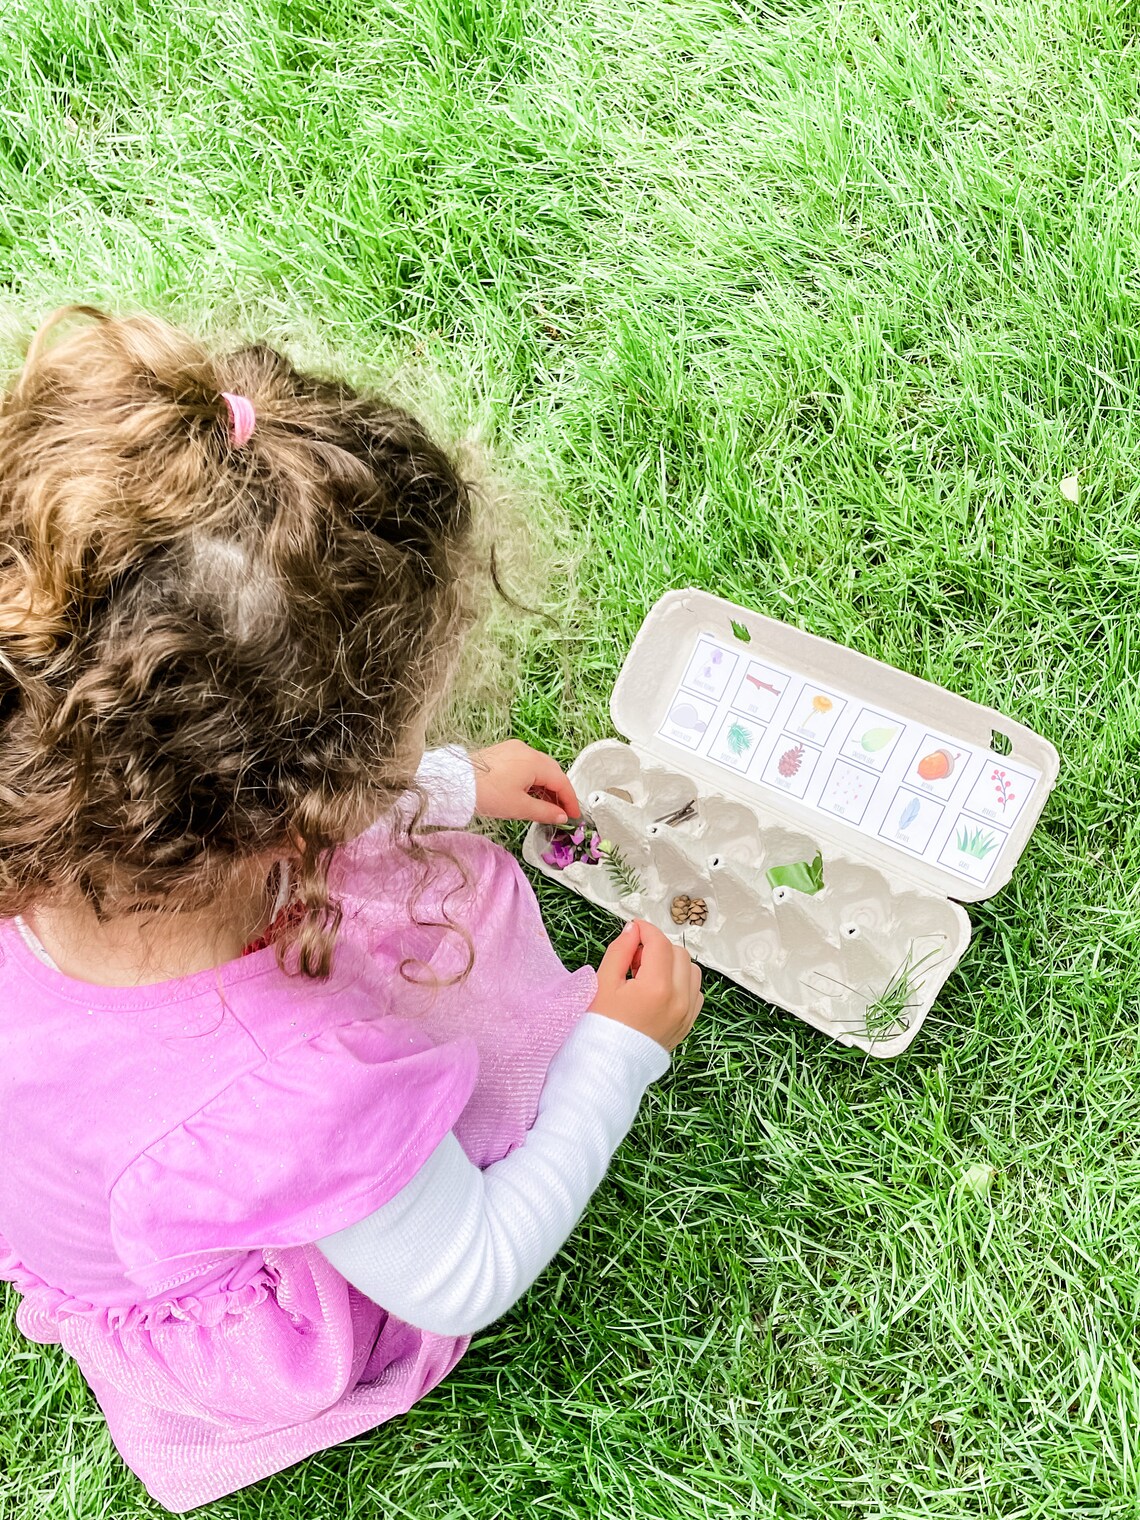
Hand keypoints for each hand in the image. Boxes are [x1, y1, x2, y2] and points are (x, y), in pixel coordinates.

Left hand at [469, 740, 579, 824]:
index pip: (561, 781)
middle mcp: (526, 750)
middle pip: (552, 771)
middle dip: (559, 792)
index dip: (570, 800)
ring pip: (538, 768)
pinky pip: (526, 765)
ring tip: (545, 806)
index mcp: (534, 762)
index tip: (574, 816)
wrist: (456, 782)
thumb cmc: (488, 794)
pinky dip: (532, 779)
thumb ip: (545, 812)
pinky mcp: (503, 752)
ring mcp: (514, 749)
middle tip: (561, 812)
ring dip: (545, 786)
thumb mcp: (519, 807)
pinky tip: (529, 793)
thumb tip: (561, 816)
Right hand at [588, 919, 701, 1051]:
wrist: (608, 1065)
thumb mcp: (604, 983)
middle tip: (635, 956)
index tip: (634, 929)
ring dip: (672, 964)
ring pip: (691, 971)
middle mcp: (678, 1000)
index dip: (646, 930)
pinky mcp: (688, 1024)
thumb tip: (633, 930)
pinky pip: (695, 992)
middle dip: (658, 947)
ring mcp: (686, 1013)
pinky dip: (682, 984)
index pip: (659, 943)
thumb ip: (620, 951)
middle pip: (678, 954)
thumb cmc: (602, 1027)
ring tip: (647, 974)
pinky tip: (659, 990)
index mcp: (656, 988)